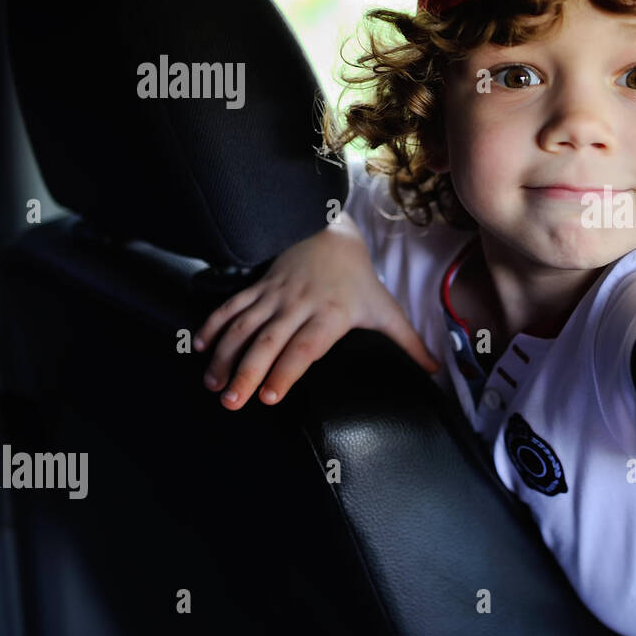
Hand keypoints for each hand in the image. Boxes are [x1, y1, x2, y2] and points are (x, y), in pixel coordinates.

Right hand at [194, 216, 440, 409]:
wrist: (332, 233)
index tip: (271, 396)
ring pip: (244, 325)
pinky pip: (231, 306)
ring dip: (225, 355)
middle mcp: (300, 305)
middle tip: (231, 401)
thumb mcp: (387, 309)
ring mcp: (275, 295)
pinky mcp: (258, 287)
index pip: (306, 347)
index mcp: (331, 314)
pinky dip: (213, 326)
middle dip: (247, 372)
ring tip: (212, 385)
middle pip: (269, 341)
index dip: (287, 370)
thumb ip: (409, 344)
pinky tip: (199, 349)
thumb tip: (436, 373)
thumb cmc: (360, 280)